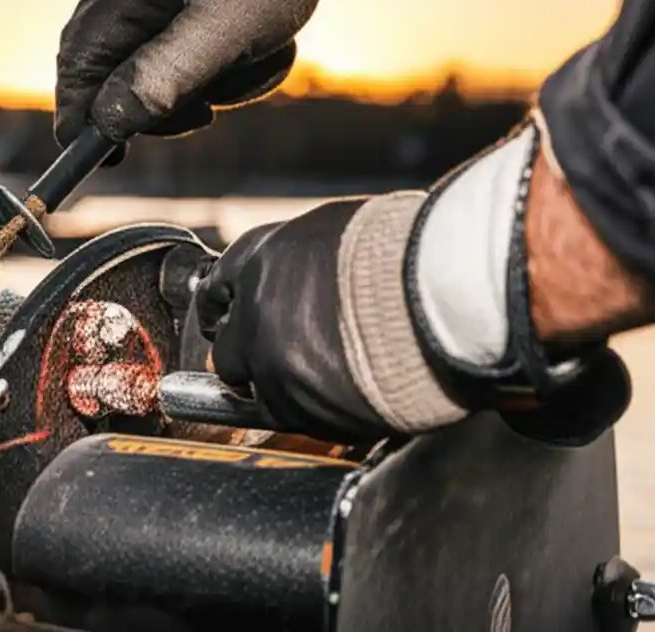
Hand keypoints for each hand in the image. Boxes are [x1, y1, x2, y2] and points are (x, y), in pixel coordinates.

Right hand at [54, 0, 339, 149]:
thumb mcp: (223, 34)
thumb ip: (162, 78)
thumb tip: (107, 121)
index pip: (80, 60)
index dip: (82, 114)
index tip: (102, 157)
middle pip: (106, 66)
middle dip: (153, 101)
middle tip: (202, 117)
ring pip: (141, 63)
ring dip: (189, 85)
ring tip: (238, 72)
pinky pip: (167, 49)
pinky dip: (200, 66)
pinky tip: (239, 57)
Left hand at [196, 119, 633, 444]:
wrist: (437, 295)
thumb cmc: (404, 254)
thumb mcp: (339, 235)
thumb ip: (302, 265)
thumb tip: (302, 281)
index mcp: (260, 260)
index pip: (217, 290)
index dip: (227, 310)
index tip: (229, 320)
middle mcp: (254, 312)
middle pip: (228, 351)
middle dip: (251, 357)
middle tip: (284, 358)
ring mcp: (273, 362)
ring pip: (263, 392)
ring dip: (291, 388)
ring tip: (338, 377)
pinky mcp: (299, 405)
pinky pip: (296, 418)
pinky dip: (318, 412)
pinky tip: (352, 393)